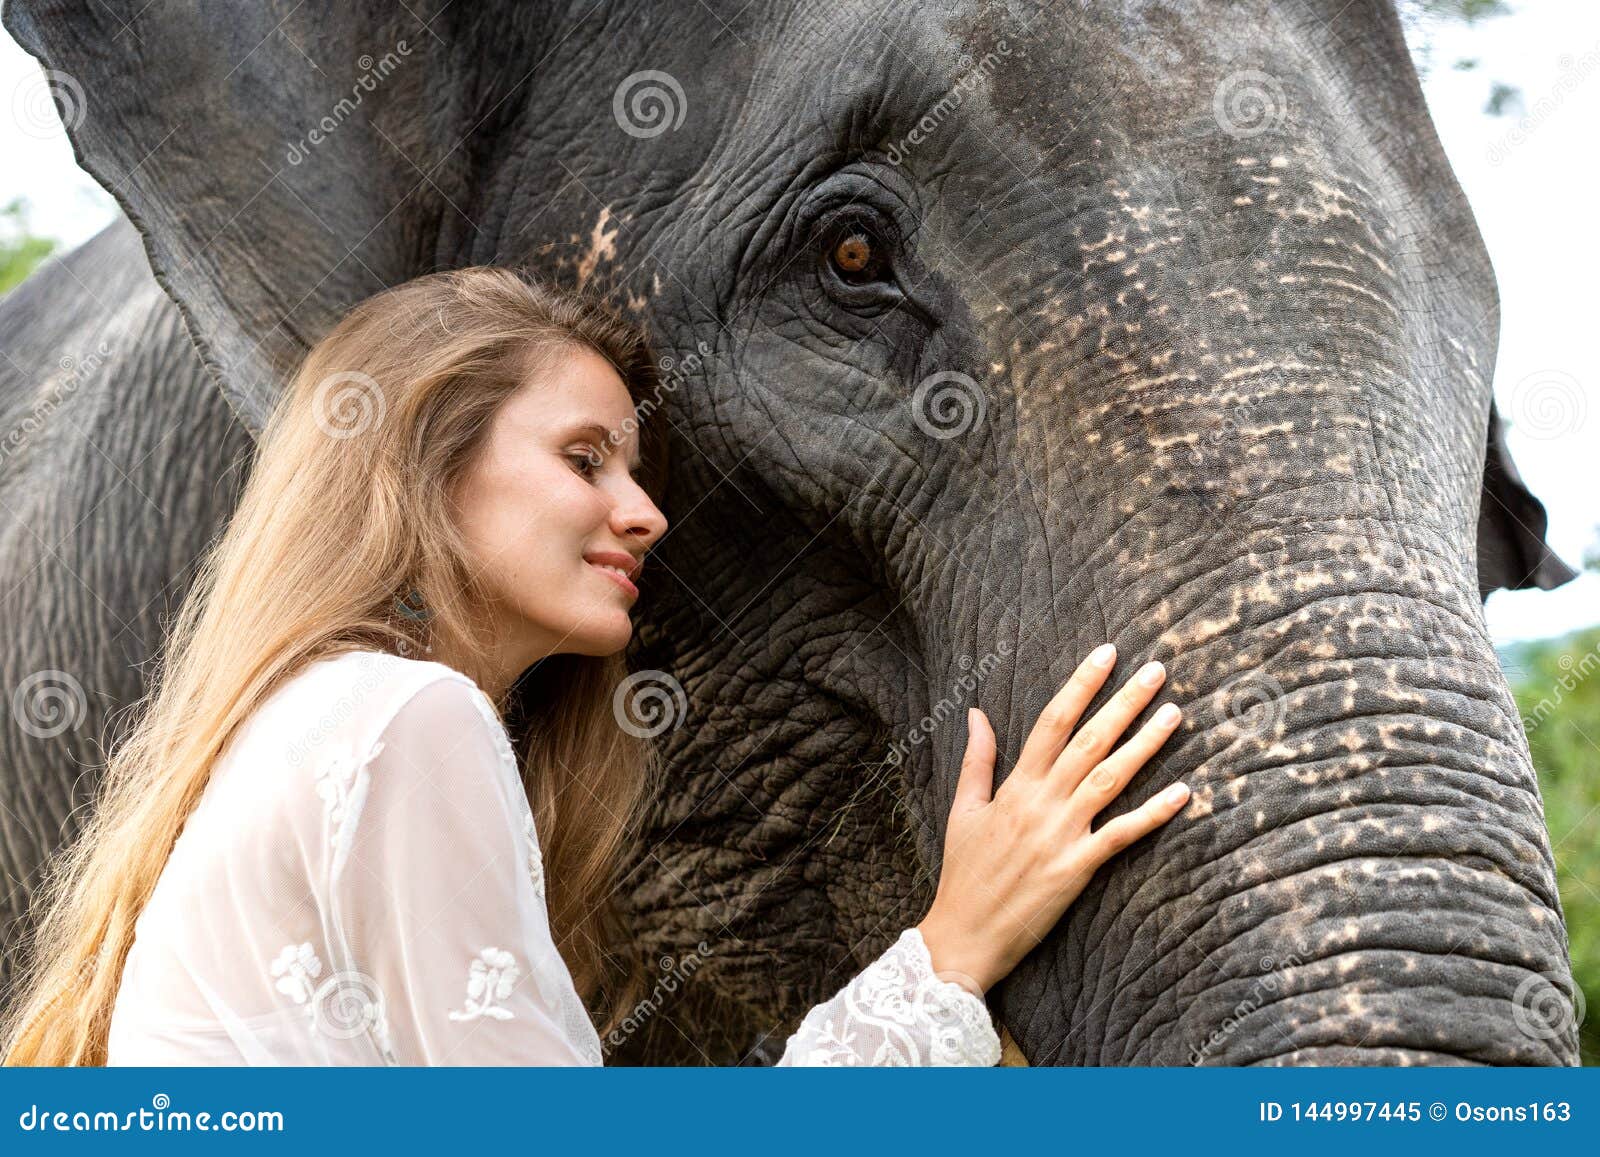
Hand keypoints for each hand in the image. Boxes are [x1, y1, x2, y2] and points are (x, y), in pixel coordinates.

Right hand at [915, 643, 1188, 995]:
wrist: (964, 934)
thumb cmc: (964, 873)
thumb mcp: (963, 810)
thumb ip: (977, 759)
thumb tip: (976, 712)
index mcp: (1015, 786)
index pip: (1052, 721)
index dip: (1081, 684)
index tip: (1106, 654)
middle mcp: (1040, 803)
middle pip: (1089, 740)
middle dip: (1124, 702)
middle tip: (1157, 670)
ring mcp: (1061, 835)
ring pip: (1110, 778)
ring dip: (1145, 744)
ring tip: (1174, 713)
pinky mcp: (1077, 869)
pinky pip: (1121, 836)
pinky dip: (1153, 814)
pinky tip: (1183, 792)